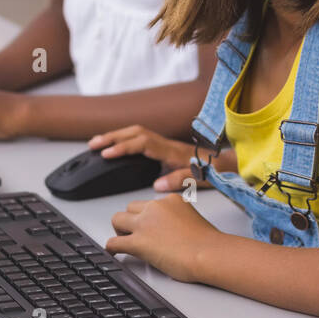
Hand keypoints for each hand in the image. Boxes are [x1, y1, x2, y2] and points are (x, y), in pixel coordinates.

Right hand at [87, 125, 207, 192]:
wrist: (225, 163)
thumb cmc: (213, 170)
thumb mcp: (198, 178)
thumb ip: (178, 179)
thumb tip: (157, 184)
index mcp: (171, 151)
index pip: (142, 143)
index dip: (123, 147)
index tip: (106, 153)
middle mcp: (166, 144)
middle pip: (135, 132)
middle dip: (112, 137)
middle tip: (93, 145)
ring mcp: (164, 144)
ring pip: (136, 133)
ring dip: (116, 136)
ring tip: (97, 143)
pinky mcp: (163, 147)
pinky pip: (140, 138)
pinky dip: (125, 139)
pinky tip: (116, 146)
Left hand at [108, 196, 218, 282]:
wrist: (209, 253)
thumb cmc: (208, 243)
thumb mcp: (193, 219)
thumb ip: (178, 219)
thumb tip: (171, 232)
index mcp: (170, 200)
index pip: (149, 204)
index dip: (147, 217)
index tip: (149, 226)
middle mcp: (155, 207)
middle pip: (131, 208)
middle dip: (131, 220)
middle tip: (135, 233)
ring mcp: (144, 224)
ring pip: (117, 219)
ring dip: (119, 230)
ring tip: (124, 240)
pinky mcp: (138, 242)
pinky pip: (114, 242)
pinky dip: (111, 248)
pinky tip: (113, 252)